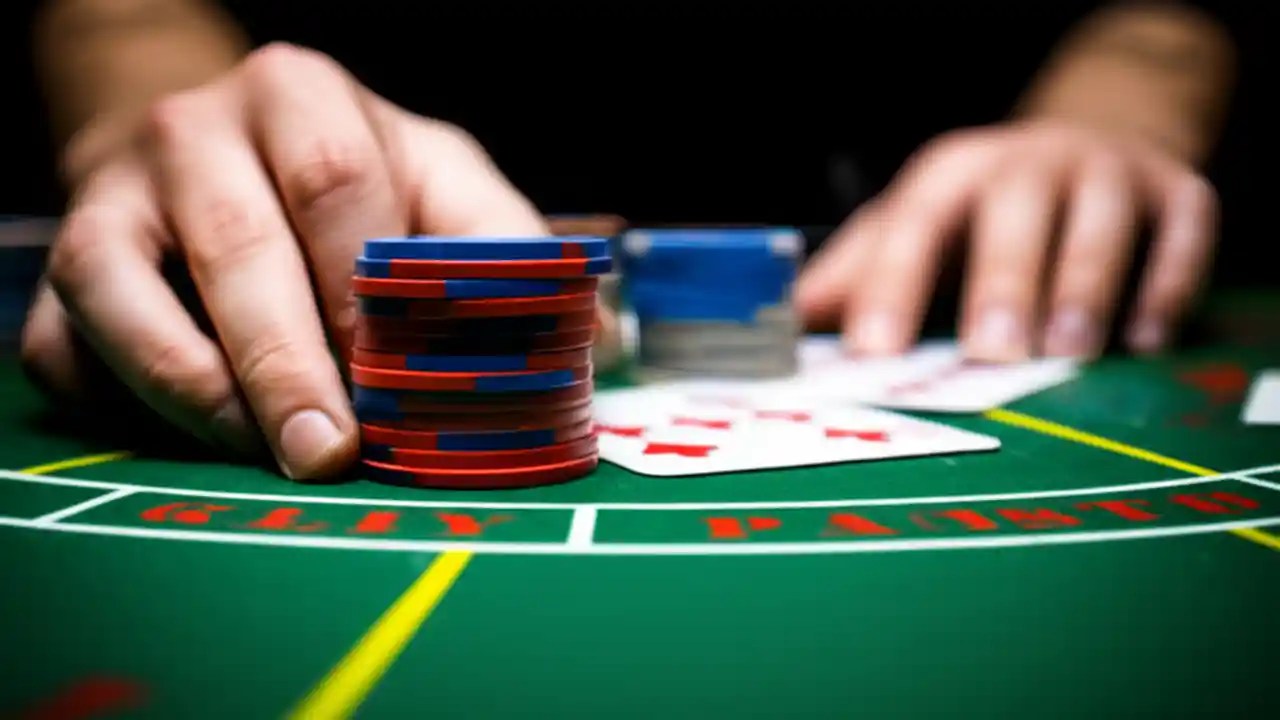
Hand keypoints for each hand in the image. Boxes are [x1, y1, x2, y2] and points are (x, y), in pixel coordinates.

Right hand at [20, 43, 554, 479]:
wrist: (210, 149)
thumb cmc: (347, 187)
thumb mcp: (437, 189)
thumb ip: (503, 254)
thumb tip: (590, 344)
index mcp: (304, 101)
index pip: (337, 185)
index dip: (366, 289)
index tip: (398, 377)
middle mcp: (197, 132)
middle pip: (239, 242)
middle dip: (290, 360)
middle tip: (332, 451)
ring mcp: (112, 197)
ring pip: (125, 295)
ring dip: (203, 393)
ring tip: (269, 453)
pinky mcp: (64, 266)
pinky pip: (68, 348)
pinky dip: (127, 405)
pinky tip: (195, 436)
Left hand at [794, 119, 1217, 360]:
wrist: (1089, 145)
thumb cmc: (980, 213)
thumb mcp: (913, 228)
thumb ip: (856, 277)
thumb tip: (785, 327)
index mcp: (950, 176)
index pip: (914, 224)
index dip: (891, 285)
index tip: (873, 350)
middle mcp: (1028, 163)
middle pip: (1012, 215)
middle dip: (1000, 281)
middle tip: (991, 349)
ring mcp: (1106, 174)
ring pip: (1097, 223)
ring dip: (1084, 286)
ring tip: (1068, 349)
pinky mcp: (1178, 192)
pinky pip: (1181, 234)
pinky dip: (1165, 284)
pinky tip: (1144, 340)